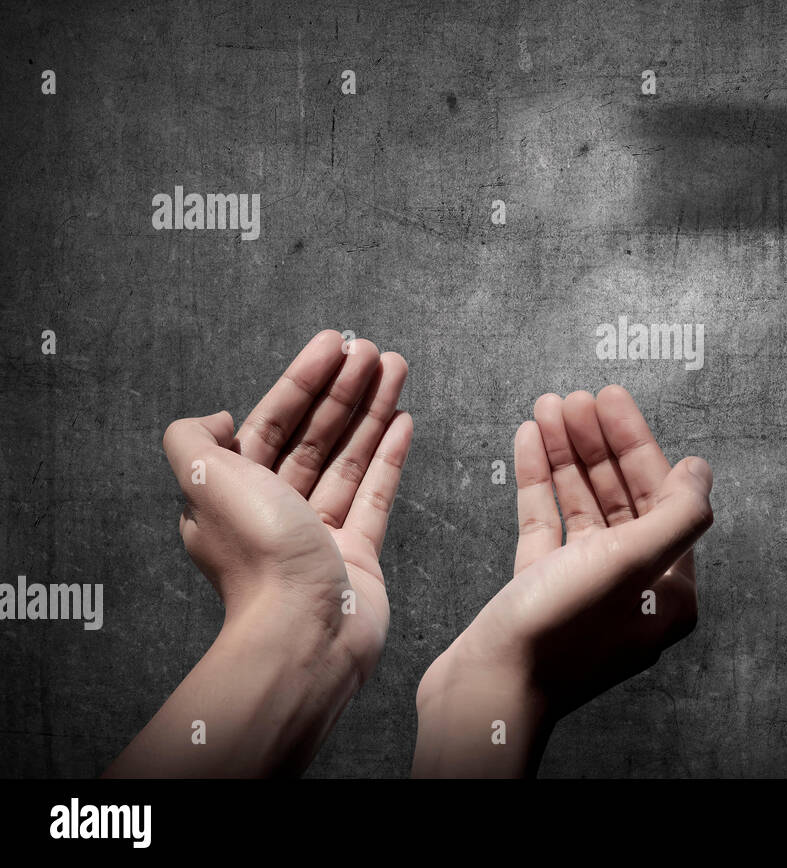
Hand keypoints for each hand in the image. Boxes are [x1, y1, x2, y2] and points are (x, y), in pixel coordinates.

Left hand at [167, 329, 411, 676]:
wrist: (307, 634)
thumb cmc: (261, 560)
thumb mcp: (205, 481)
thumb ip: (192, 439)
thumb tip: (217, 418)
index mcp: (234, 494)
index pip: (272, 422)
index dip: (302, 379)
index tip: (332, 345)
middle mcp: (274, 511)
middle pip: (314, 434)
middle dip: (344, 389)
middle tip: (373, 350)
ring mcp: (319, 533)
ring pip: (349, 457)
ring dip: (372, 411)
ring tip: (397, 370)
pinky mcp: (358, 553)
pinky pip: (375, 494)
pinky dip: (388, 457)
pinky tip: (403, 422)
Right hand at [414, 385, 711, 776]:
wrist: (483, 691)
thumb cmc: (558, 635)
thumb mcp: (630, 565)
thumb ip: (676, 516)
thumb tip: (701, 473)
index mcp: (666, 590)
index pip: (660, 497)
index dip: (636, 443)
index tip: (611, 398)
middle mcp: (630, 589)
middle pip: (620, 496)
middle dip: (597, 443)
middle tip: (575, 398)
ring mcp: (583, 589)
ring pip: (580, 505)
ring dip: (565, 454)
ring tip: (546, 407)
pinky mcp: (540, 589)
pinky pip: (545, 524)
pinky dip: (537, 482)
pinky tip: (528, 441)